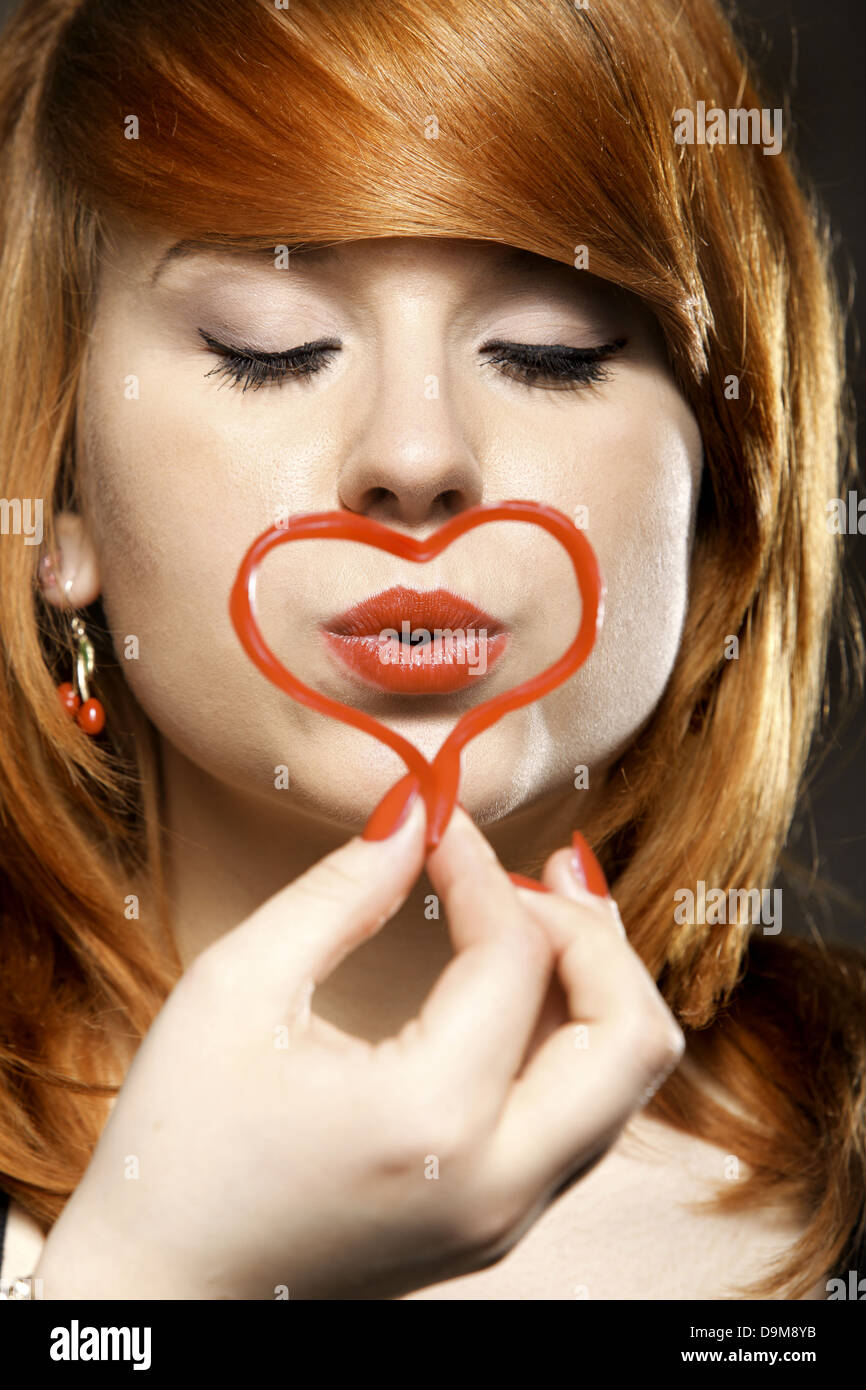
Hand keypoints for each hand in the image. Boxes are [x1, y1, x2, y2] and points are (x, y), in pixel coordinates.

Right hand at [34, 792, 683, 1299]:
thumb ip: (340, 890)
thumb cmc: (178, 1145)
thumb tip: (417, 810)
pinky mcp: (498, 1224)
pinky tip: (521, 980)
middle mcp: (497, 1182)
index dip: (482, 867)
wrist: (160, 1289)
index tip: (437, 823)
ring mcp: (508, 1216)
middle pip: (635, 1035)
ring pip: (627, 1081)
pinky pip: (584, 1113)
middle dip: (594, 930)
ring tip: (542, 906)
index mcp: (431, 1122)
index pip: (517, 956)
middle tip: (538, 868)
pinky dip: (575, 1034)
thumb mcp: (237, 989)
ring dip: (597, 980)